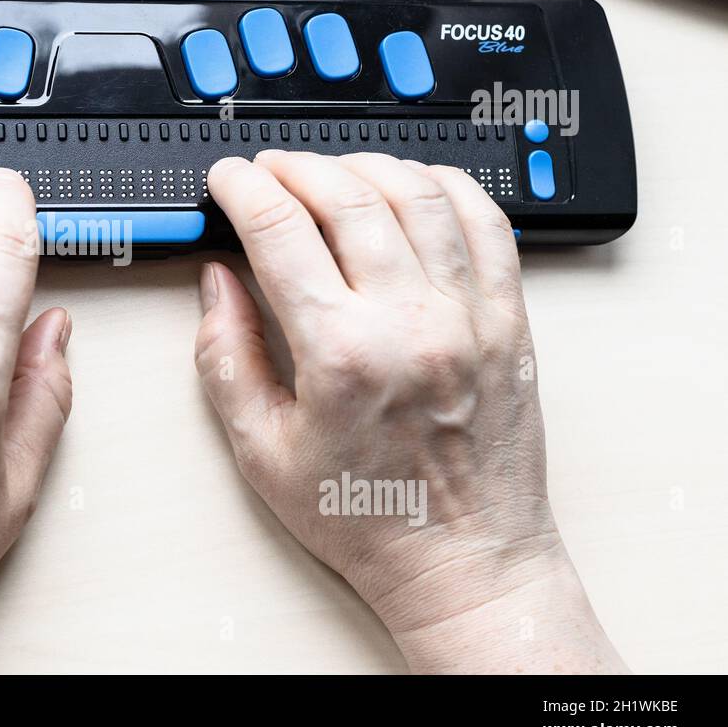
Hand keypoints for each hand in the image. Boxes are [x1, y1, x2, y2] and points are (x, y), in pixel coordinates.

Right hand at [195, 151, 625, 672]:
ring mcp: (470, 315)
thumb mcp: (261, 450)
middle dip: (294, 168)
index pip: (280, 230)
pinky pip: (488, 223)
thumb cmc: (365, 517)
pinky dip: (446, 185)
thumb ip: (226, 356)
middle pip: (347, 196)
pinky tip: (413, 185)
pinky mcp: (509, 321)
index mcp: (341, 354)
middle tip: (267, 170)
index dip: (242, 189)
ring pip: (418, 193)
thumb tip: (218, 280)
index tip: (227, 180)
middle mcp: (411, 322)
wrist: (462, 561)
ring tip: (331, 172)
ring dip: (364, 165)